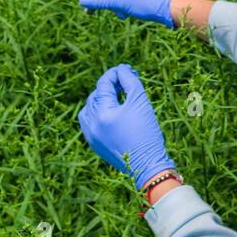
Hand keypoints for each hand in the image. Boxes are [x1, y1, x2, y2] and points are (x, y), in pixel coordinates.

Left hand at [77, 64, 174, 190]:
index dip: (115, 74)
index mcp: (102, 114)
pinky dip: (98, 113)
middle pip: (96, 95)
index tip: (127, 70)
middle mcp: (91, 124)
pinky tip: (111, 111)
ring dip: (101, 99)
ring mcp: (91, 135)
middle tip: (125, 82)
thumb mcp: (141, 103)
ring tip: (117, 96)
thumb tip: (122, 69)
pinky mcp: (94, 144)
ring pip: (89, 108)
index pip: (103, 85)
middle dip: (109, 86)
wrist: (147, 166)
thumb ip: (130, 81)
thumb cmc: (147, 133)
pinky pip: (89, 122)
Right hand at [79, 0, 177, 27]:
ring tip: (128, 14)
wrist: (168, 7)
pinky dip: (133, 3)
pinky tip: (138, 11)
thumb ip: (97, 2)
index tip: (89, 13)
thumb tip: (81, 1)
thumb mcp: (116, 2)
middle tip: (118, 15)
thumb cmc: (141, 2)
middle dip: (112, 3)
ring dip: (122, 4)